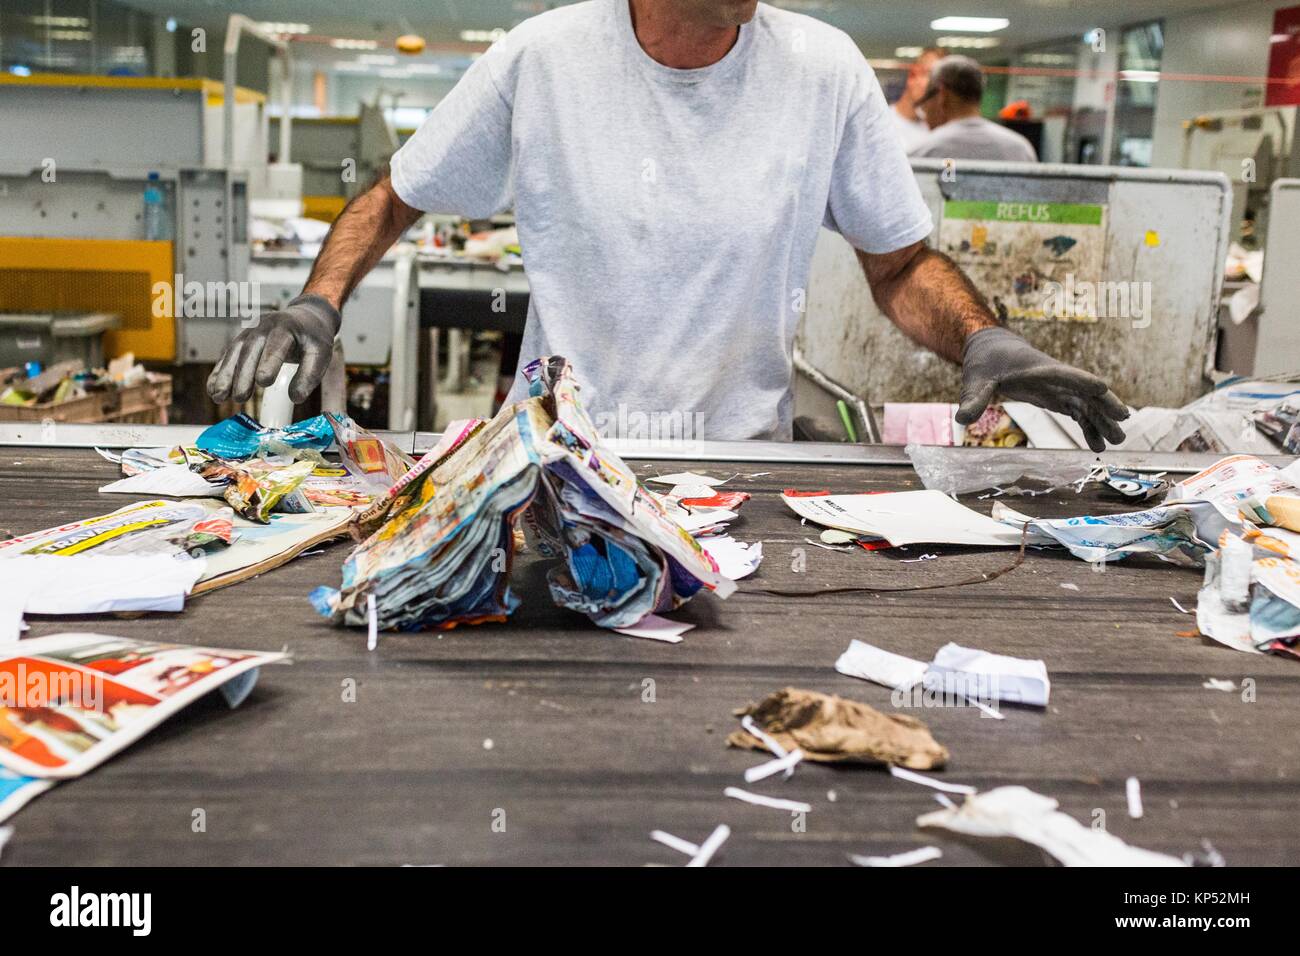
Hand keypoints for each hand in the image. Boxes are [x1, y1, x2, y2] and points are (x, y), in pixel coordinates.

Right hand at [207, 294, 341, 404]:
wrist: (305, 317)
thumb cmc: (313, 337)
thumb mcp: (320, 352)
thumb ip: (310, 374)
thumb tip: (296, 397)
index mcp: (285, 327)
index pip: (276, 345)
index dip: (269, 362)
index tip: (264, 382)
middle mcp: (263, 327)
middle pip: (250, 350)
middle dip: (243, 374)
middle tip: (239, 397)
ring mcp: (249, 333)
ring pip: (234, 353)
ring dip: (225, 376)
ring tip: (219, 397)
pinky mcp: (241, 341)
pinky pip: (228, 356)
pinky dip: (219, 373)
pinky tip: (213, 390)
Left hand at [957, 327, 1128, 452]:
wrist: (993, 352)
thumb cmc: (985, 363)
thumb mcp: (975, 380)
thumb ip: (972, 398)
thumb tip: (961, 419)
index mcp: (1037, 370)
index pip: (1062, 374)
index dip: (1081, 380)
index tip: (1102, 387)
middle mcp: (1054, 378)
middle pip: (1084, 390)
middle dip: (1104, 404)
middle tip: (1123, 421)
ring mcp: (1059, 387)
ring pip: (1086, 403)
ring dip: (1102, 420)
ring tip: (1118, 440)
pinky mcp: (1057, 397)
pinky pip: (1078, 412)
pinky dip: (1088, 426)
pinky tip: (1098, 444)